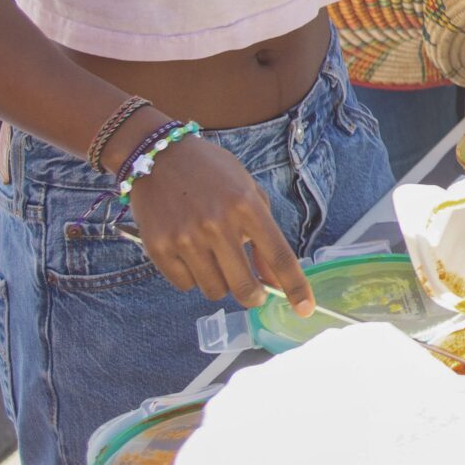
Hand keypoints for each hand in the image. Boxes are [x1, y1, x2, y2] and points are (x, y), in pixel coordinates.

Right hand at [124, 137, 314, 312]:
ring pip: (214, 290)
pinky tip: (189, 253)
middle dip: (254, 297)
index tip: (306, 308)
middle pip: (245, 286)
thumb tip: (274, 278)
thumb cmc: (211, 173)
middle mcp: (217, 224)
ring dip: (220, 283)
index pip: (280, 256)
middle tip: (254, 293)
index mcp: (247, 206)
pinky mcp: (158, 248)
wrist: (158, 156)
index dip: (295, 287)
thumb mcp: (248, 191)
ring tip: (214, 258)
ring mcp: (186, 238)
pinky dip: (191, 276)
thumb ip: (265, 233)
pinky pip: (184, 284)